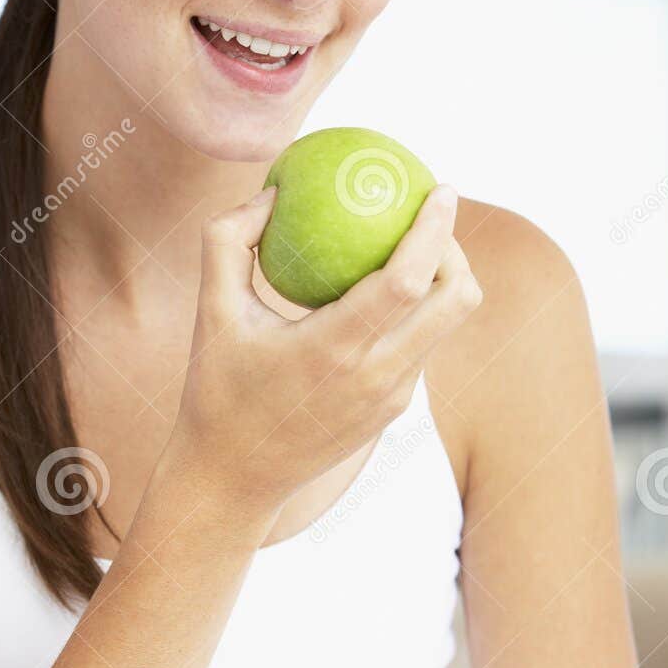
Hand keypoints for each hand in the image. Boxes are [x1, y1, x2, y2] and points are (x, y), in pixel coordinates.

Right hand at [168, 180, 481, 511]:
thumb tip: (272, 190)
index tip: (440, 188)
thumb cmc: (216, 389)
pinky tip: (386, 291)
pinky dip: (416, 311)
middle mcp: (376, 376)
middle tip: (432, 215)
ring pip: (446, 325)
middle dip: (457, 249)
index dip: (435, 230)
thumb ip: (229, 240)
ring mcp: (393, 398)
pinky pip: (421, 347)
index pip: (409, 280)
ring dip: (442, 281)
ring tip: (411, 246)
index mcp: (335, 349)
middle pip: (457, 301)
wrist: (233, 479)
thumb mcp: (210, 312)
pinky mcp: (394, 410)